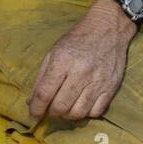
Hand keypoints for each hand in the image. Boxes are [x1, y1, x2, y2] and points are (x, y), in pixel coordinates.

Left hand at [28, 3, 133, 121]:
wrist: (108, 28)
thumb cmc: (77, 39)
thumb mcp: (54, 52)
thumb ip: (42, 77)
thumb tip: (31, 102)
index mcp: (62, 61)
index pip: (44, 94)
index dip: (36, 108)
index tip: (34, 114)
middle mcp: (80, 73)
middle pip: (60, 107)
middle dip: (51, 113)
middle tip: (51, 109)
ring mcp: (97, 81)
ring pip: (78, 113)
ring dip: (68, 115)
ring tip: (66, 108)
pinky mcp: (111, 87)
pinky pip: (96, 112)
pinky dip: (86, 113)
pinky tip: (82, 104)